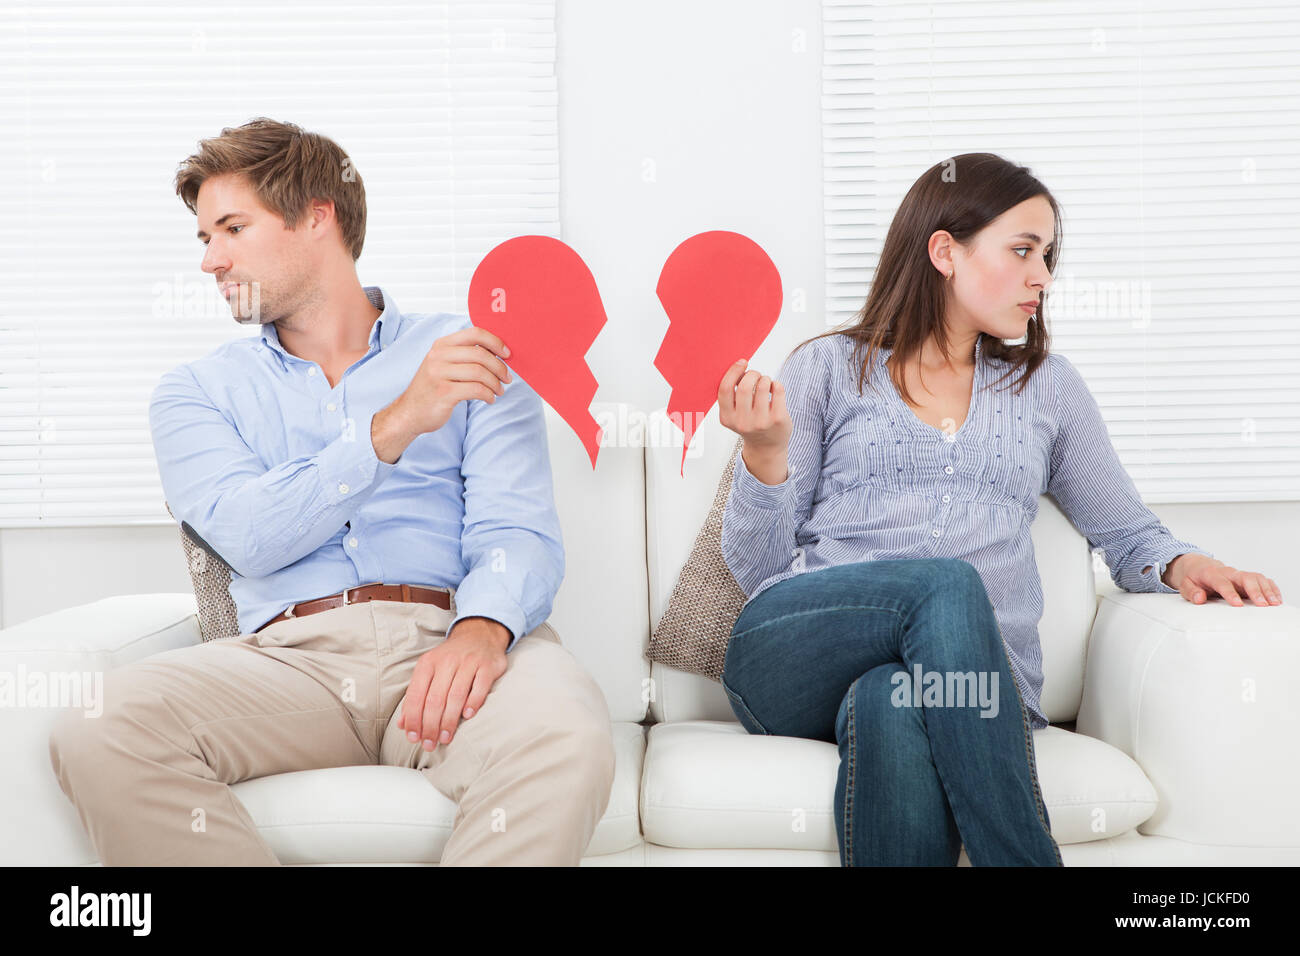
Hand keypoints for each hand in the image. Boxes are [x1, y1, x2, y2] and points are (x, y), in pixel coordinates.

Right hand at [391, 326, 514, 437]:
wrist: (409, 412)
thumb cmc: (433, 388)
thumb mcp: (444, 364)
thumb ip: (464, 355)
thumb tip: (498, 352)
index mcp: (441, 345)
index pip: (475, 333)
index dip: (496, 342)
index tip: (507, 354)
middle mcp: (438, 356)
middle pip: (480, 354)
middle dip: (500, 367)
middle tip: (508, 378)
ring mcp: (439, 374)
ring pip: (480, 373)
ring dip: (495, 383)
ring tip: (499, 391)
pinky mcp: (443, 393)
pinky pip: (476, 390)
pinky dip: (488, 395)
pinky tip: (489, 399)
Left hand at [396, 617, 509, 750]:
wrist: (479, 634)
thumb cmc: (451, 659)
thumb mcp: (429, 671)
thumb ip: (416, 696)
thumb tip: (403, 724)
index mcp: (428, 663)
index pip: (416, 695)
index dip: (414, 719)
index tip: (413, 738)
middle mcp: (447, 661)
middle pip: (435, 699)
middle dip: (430, 725)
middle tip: (430, 744)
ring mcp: (468, 662)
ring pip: (455, 696)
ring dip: (449, 721)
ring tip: (446, 738)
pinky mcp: (487, 666)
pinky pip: (479, 687)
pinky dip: (473, 703)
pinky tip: (467, 716)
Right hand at [718, 358, 791, 483]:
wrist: (766, 447)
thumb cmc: (749, 422)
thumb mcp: (734, 414)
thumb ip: (732, 395)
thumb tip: (739, 366)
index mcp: (727, 418)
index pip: (725, 389)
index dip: (733, 372)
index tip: (742, 362)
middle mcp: (743, 422)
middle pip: (745, 386)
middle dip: (752, 374)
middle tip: (756, 375)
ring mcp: (761, 422)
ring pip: (763, 385)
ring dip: (765, 378)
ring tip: (766, 384)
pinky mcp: (778, 419)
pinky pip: (778, 389)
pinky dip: (777, 384)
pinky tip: (775, 390)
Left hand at [1161, 553, 1283, 606]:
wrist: (1197, 565)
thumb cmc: (1192, 577)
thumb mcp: (1185, 584)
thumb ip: (1191, 592)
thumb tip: (1199, 598)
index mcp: (1211, 574)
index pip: (1222, 583)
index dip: (1230, 594)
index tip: (1238, 605)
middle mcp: (1228, 572)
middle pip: (1245, 578)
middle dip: (1255, 591)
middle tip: (1262, 604)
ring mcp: (1238, 574)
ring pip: (1256, 578)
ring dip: (1266, 590)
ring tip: (1274, 603)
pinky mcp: (1246, 578)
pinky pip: (1262, 580)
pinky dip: (1271, 588)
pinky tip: (1276, 599)